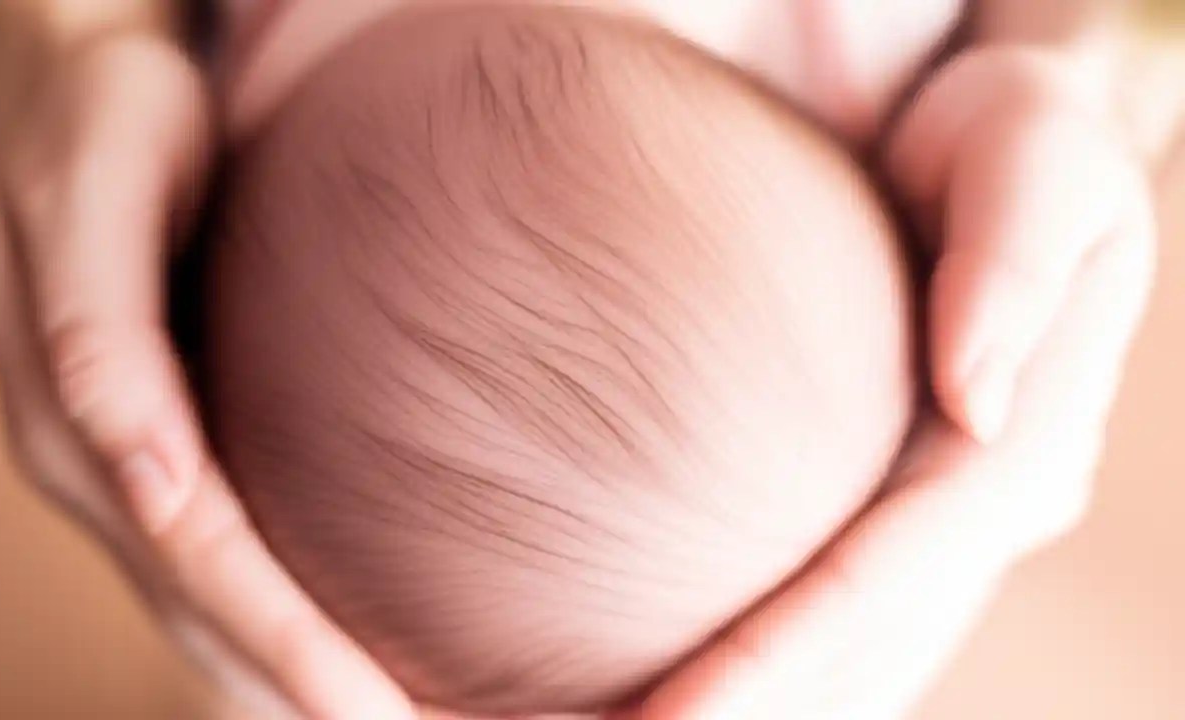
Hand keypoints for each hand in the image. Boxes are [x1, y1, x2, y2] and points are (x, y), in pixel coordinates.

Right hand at [0, 34, 414, 719]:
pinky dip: (286, 619)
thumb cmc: (95, 133)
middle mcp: (104, 474)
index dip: (285, 648)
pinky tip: (348, 644)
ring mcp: (132, 474)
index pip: (201, 567)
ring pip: (215, 608)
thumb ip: (96, 339)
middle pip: (211, 615)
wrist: (67, 109)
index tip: (373, 717)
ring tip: (405, 718)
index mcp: (80, 429)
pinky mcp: (167, 456)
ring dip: (300, 677)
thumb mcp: (86, 202)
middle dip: (309, 691)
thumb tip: (148, 482)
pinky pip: (224, 559)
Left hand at [621, 6, 1158, 719]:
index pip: (885, 578)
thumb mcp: (1037, 152)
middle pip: (857, 649)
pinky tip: (660, 684)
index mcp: (1014, 448)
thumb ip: (1013, 258)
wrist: (997, 152)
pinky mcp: (889, 503)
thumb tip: (969, 399)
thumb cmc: (1005, 138)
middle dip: (746, 716)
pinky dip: (749, 660)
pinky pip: (820, 602)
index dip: (782, 657)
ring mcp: (933, 520)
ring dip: (743, 710)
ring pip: (844, 654)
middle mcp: (973, 508)